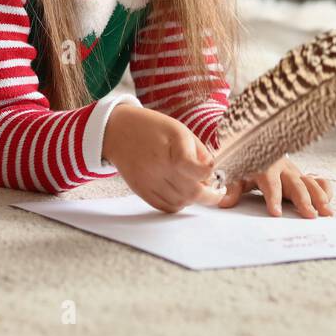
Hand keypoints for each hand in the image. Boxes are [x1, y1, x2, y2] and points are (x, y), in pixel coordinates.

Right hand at [102, 105, 223, 212]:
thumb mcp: (180, 130)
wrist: (118, 132)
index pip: (197, 171)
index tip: (212, 171)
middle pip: (192, 193)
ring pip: (181, 203)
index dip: (209, 173)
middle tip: (218, 192)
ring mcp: (149, 183)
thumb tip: (211, 172)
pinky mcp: (142, 192)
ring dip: (193, 199)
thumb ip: (199, 151)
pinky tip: (181, 193)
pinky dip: (178, 204)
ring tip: (196, 187)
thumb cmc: (152, 128)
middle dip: (210, 195)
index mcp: (171, 151)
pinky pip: (166, 207)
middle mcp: (159, 170)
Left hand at [217, 156, 333, 217]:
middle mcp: (283, 168)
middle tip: (310, 215)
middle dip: (303, 200)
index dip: (274, 198)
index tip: (276, 213)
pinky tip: (330, 199)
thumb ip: (231, 188)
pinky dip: (325, 187)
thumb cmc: (245, 161)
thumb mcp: (236, 172)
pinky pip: (316, 179)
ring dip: (318, 196)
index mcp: (265, 166)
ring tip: (326, 211)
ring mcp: (294, 170)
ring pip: (309, 182)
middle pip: (295, 184)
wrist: (254, 142)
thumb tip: (223, 202)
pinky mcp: (301, 174)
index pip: (270, 184)